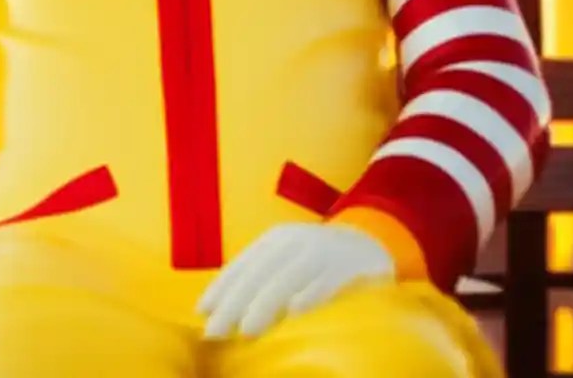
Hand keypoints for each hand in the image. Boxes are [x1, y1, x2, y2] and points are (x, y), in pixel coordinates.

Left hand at [197, 222, 394, 338]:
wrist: (371, 243)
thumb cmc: (317, 262)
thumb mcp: (286, 261)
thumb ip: (259, 279)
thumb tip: (217, 311)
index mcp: (275, 240)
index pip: (241, 264)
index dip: (221, 287)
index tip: (202, 312)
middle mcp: (295, 241)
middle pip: (258, 273)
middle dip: (234, 304)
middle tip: (215, 332)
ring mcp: (323, 251)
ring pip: (287, 278)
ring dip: (265, 305)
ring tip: (246, 331)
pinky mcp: (350, 265)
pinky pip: (327, 280)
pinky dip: (311, 295)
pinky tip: (295, 314)